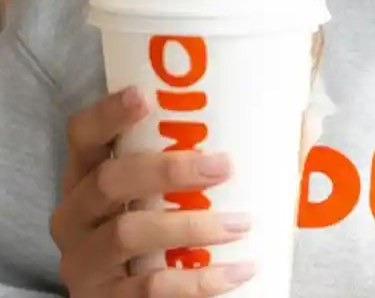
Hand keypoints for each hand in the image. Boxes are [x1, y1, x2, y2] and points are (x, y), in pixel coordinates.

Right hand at [51, 87, 254, 295]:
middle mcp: (74, 216)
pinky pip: (150, 288)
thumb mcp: (165, 198)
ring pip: (127, 233)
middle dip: (167, 169)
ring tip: (241, 224)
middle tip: (223, 166)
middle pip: (108, 181)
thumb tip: (300, 123)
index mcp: (86, 178)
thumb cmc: (159, 235)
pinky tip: (237, 271)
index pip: (82, 136)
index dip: (107, 113)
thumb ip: (212, 164)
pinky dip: (198, 281)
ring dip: (190, 225)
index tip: (145, 96)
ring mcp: (83, 262)